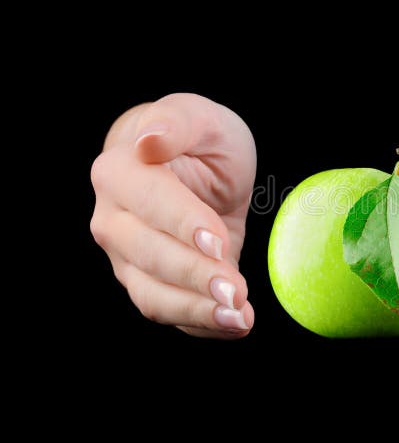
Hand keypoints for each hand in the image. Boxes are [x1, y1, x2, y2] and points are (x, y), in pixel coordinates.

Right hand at [91, 93, 256, 338]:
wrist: (196, 166)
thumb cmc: (197, 138)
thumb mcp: (198, 118)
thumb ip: (177, 123)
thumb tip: (151, 141)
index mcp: (119, 172)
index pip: (148, 202)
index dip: (182, 223)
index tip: (217, 242)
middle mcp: (114, 220)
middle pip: (148, 255)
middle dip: (194, 276)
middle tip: (237, 291)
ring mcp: (128, 258)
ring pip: (152, 294)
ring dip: (196, 312)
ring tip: (240, 318)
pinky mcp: (152, 284)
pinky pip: (170, 312)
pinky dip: (202, 325)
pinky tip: (237, 325)